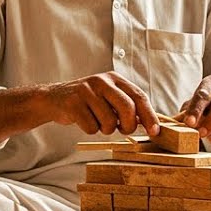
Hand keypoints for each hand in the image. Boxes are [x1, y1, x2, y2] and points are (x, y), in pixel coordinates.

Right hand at [43, 72, 158, 135]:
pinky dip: (90, 130)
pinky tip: (84, 120)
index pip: (139, 96)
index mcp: (114, 79)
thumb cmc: (88, 102)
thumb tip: (151, 124)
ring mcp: (86, 91)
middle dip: (128, 126)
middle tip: (122, 130)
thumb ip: (127, 106)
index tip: (155, 131)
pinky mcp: (73, 103)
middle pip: (127, 108)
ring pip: (109, 122)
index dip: (149, 116)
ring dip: (105, 129)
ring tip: (97, 121)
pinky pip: (91, 127)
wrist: (54, 99)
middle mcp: (102, 81)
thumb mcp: (108, 97)